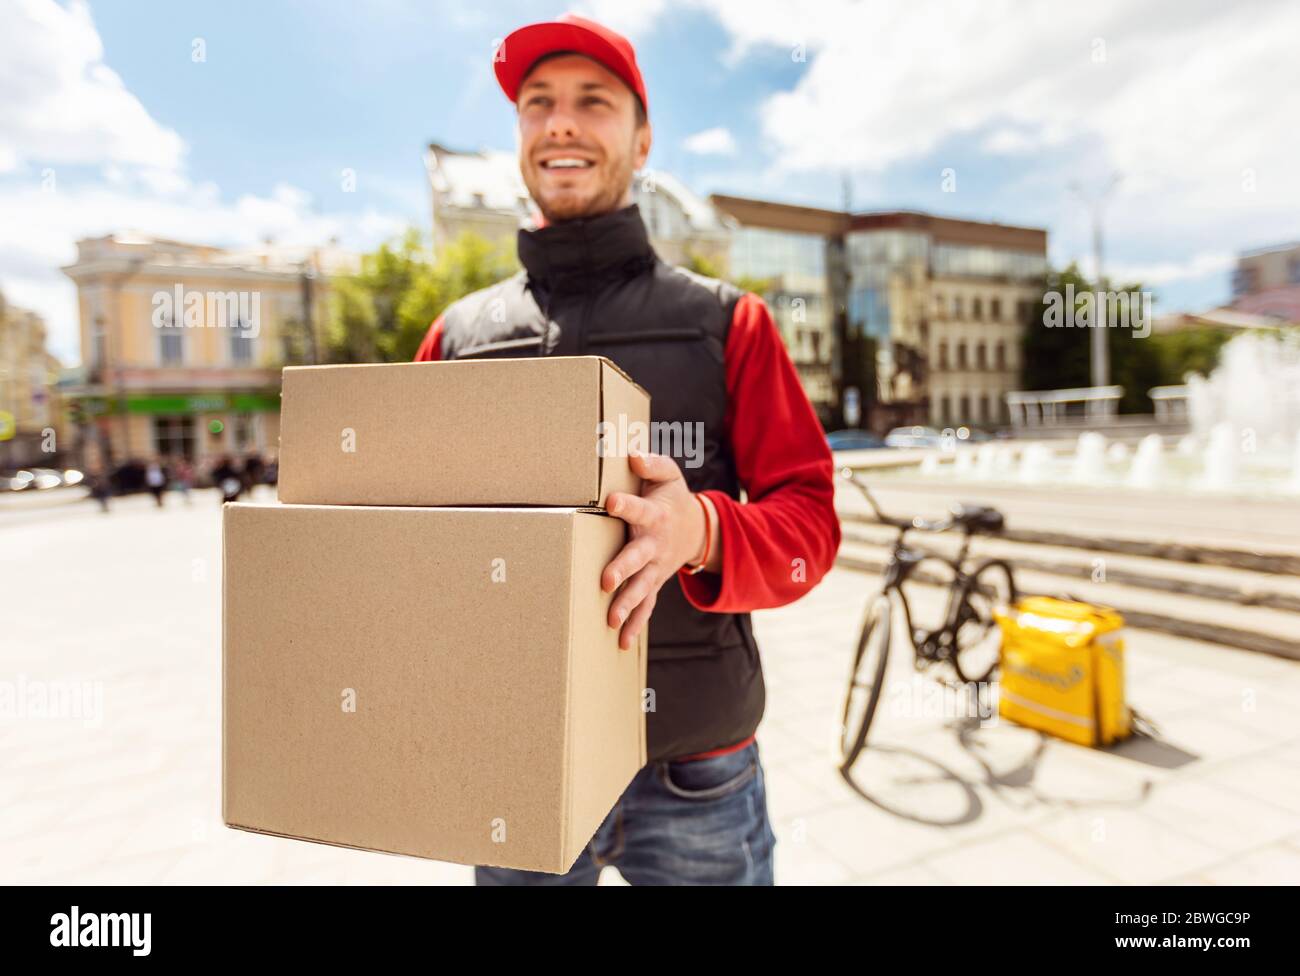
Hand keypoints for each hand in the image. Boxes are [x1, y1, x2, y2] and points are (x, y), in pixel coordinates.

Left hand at [601, 451, 707, 649]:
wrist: (697, 529)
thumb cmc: (672, 497)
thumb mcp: (669, 474)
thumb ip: (652, 465)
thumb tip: (632, 455)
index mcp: (655, 514)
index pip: (639, 508)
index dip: (627, 505)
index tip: (611, 502)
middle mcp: (655, 544)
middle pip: (638, 557)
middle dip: (623, 568)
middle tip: (605, 580)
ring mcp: (655, 566)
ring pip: (641, 587)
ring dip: (627, 603)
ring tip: (611, 620)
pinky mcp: (654, 581)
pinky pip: (646, 605)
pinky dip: (636, 624)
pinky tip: (621, 642)